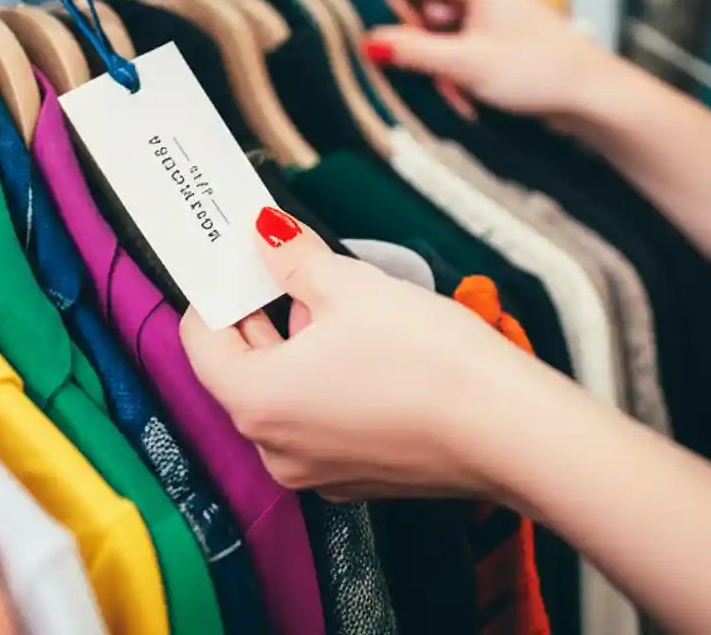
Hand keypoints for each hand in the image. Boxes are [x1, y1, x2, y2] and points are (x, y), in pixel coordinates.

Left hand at [180, 206, 573, 501]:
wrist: (509, 429)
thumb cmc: (428, 360)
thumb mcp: (350, 288)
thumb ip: (293, 259)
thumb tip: (265, 233)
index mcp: (256, 403)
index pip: (201, 342)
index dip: (216, 293)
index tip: (235, 261)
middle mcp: (275, 449)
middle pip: (241, 371)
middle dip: (258, 316)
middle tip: (280, 267)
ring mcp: (317, 472)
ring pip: (284, 397)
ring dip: (294, 348)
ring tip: (332, 303)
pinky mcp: (357, 478)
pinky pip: (320, 423)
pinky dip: (326, 384)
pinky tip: (363, 350)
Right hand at [361, 0, 616, 115]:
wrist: (588, 94)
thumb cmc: (541, 72)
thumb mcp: (467, 65)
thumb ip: (413, 51)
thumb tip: (368, 42)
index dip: (376, 3)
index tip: (359, 36)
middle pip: (414, 3)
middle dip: (414, 45)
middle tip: (427, 77)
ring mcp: (484, 1)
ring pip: (430, 28)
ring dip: (433, 63)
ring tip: (456, 91)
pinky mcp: (488, 25)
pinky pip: (449, 40)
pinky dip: (449, 67)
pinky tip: (464, 90)